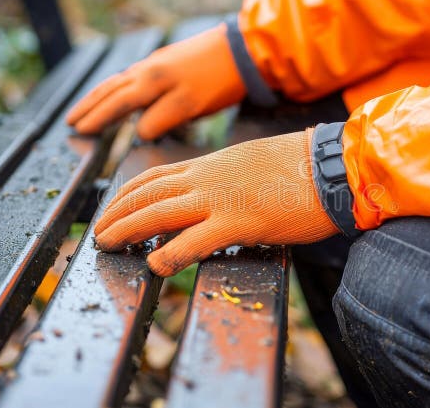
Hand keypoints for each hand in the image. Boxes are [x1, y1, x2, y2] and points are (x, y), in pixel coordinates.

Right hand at [66, 24, 245, 139]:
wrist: (241, 49)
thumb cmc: (219, 80)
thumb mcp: (191, 104)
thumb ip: (162, 119)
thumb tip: (140, 131)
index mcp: (152, 82)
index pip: (118, 104)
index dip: (100, 119)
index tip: (80, 132)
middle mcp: (148, 70)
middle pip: (112, 91)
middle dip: (90, 107)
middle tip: (70, 121)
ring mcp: (155, 64)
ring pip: (118, 82)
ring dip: (98, 97)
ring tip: (83, 110)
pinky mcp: (165, 61)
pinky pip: (129, 77)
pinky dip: (115, 87)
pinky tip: (117, 92)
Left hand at [94, 130, 338, 275]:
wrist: (331, 166)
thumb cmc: (299, 168)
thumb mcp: (250, 164)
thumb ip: (224, 178)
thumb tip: (210, 197)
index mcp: (209, 165)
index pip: (154, 177)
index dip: (126, 194)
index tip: (111, 208)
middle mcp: (206, 178)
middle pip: (146, 194)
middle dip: (116, 214)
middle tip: (98, 232)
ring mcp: (219, 199)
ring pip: (157, 213)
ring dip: (127, 230)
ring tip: (107, 245)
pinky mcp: (238, 222)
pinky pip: (194, 240)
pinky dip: (169, 254)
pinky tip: (154, 266)